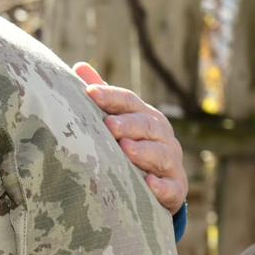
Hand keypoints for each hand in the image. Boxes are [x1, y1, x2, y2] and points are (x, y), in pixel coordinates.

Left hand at [73, 62, 187, 214]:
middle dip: (129, 124)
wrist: (156, 186)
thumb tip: (79, 66)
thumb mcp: (118, 122)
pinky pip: (171, 187)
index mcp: (146, 117)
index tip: (90, 92)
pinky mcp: (176, 188)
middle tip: (109, 126)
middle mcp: (162, 136)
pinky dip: (162, 186)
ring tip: (126, 150)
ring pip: (161, 154)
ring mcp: (171, 162)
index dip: (111, 97)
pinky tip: (149, 184)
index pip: (129, 102)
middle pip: (147, 125)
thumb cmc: (130, 147)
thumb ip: (103, 99)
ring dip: (144, 152)